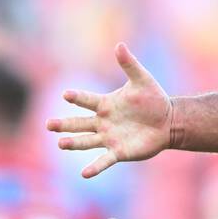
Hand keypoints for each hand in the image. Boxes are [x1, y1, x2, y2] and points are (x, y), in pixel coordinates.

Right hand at [48, 43, 171, 177]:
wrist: (168, 121)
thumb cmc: (154, 99)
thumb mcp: (142, 80)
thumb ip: (129, 64)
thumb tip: (119, 45)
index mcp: (105, 104)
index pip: (86, 100)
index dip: (77, 97)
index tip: (66, 94)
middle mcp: (102, 122)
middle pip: (78, 123)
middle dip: (64, 124)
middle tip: (49, 124)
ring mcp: (109, 138)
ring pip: (86, 141)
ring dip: (73, 143)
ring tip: (61, 143)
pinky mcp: (119, 152)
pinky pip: (104, 160)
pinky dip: (95, 167)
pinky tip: (84, 173)